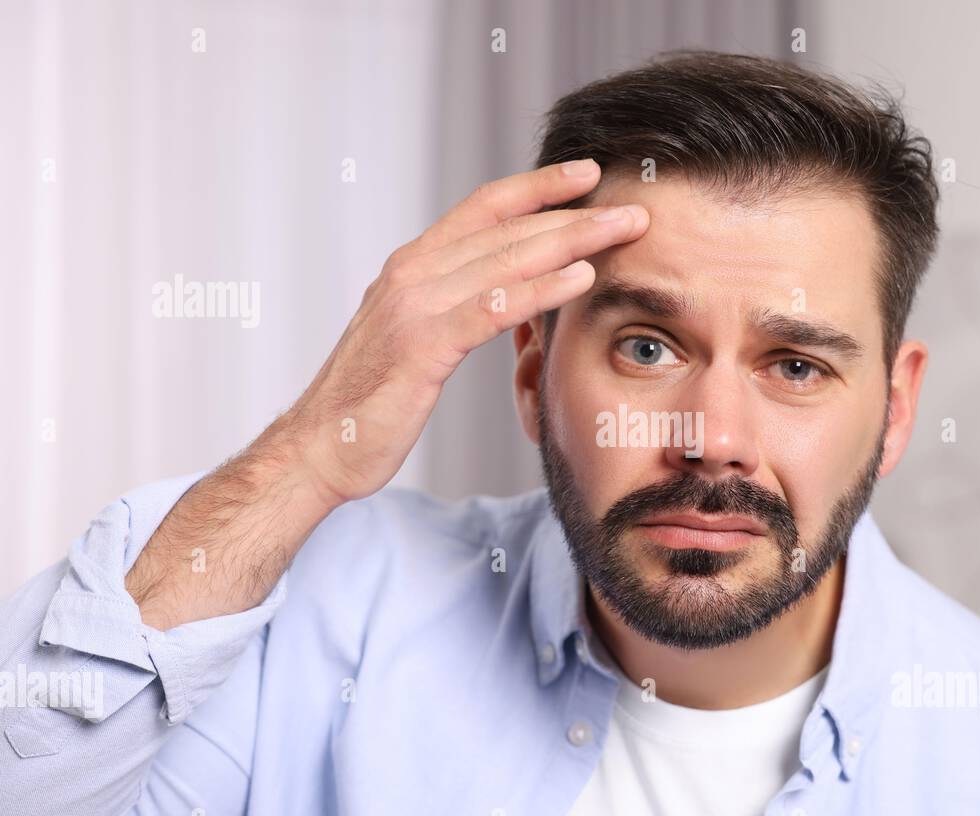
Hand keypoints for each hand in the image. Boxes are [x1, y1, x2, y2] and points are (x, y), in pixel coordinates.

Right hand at [271, 158, 648, 507]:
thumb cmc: (370, 401)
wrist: (318, 448)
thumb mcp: (414, 337)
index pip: (484, 208)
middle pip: (507, 228)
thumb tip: (502, 295)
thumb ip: (452, 306)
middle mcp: (412, 272)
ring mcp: (414, 305)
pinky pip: (493, 308)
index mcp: (412, 266)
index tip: (587, 174)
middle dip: (575, 213)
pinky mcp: (422, 345)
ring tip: (624, 229)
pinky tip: (581, 278)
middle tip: (632, 207)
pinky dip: (541, 288)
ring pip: (507, 258)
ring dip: (573, 240)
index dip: (538, 187)